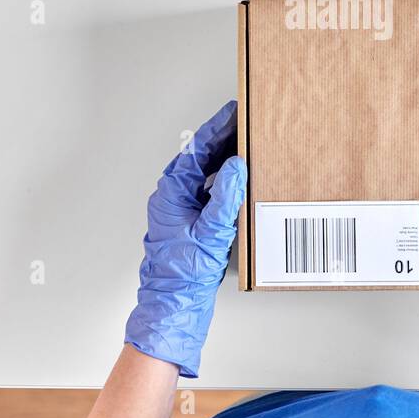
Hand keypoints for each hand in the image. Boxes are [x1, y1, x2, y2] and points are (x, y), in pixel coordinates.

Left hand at [124, 100, 244, 377]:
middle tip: (246, 121)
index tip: (234, 111)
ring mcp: (181, 208)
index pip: (197, 150)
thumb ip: (225, 196)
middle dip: (223, 138)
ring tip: (247, 142)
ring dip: (224, 158)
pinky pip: (208, 190)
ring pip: (204, 173)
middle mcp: (173, 196)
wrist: (173, 306)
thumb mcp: (210, 232)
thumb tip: (237, 165)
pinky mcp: (190, 221)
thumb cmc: (183, 274)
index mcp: (171, 192)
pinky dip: (225, 179)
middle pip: (200, 157)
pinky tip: (241, 178)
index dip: (217, 128)